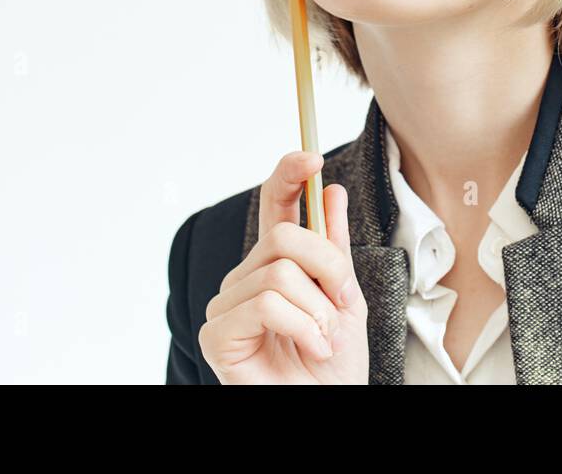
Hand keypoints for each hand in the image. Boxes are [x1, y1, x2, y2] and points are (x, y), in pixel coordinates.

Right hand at [198, 151, 367, 383]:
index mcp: (277, 263)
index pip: (275, 206)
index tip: (311, 157)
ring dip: (318, 311)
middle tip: (340, 305)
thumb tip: (330, 192)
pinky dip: (301, 327)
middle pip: (286, 238)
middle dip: (328, 270)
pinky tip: (310, 349)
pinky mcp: (216, 335)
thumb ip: (333, 248)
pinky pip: (265, 304)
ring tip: (323, 338)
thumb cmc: (332, 363)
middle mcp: (246, 277)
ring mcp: (227, 305)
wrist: (328, 404)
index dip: (288, 175)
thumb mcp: (345, 297)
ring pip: (279, 274)